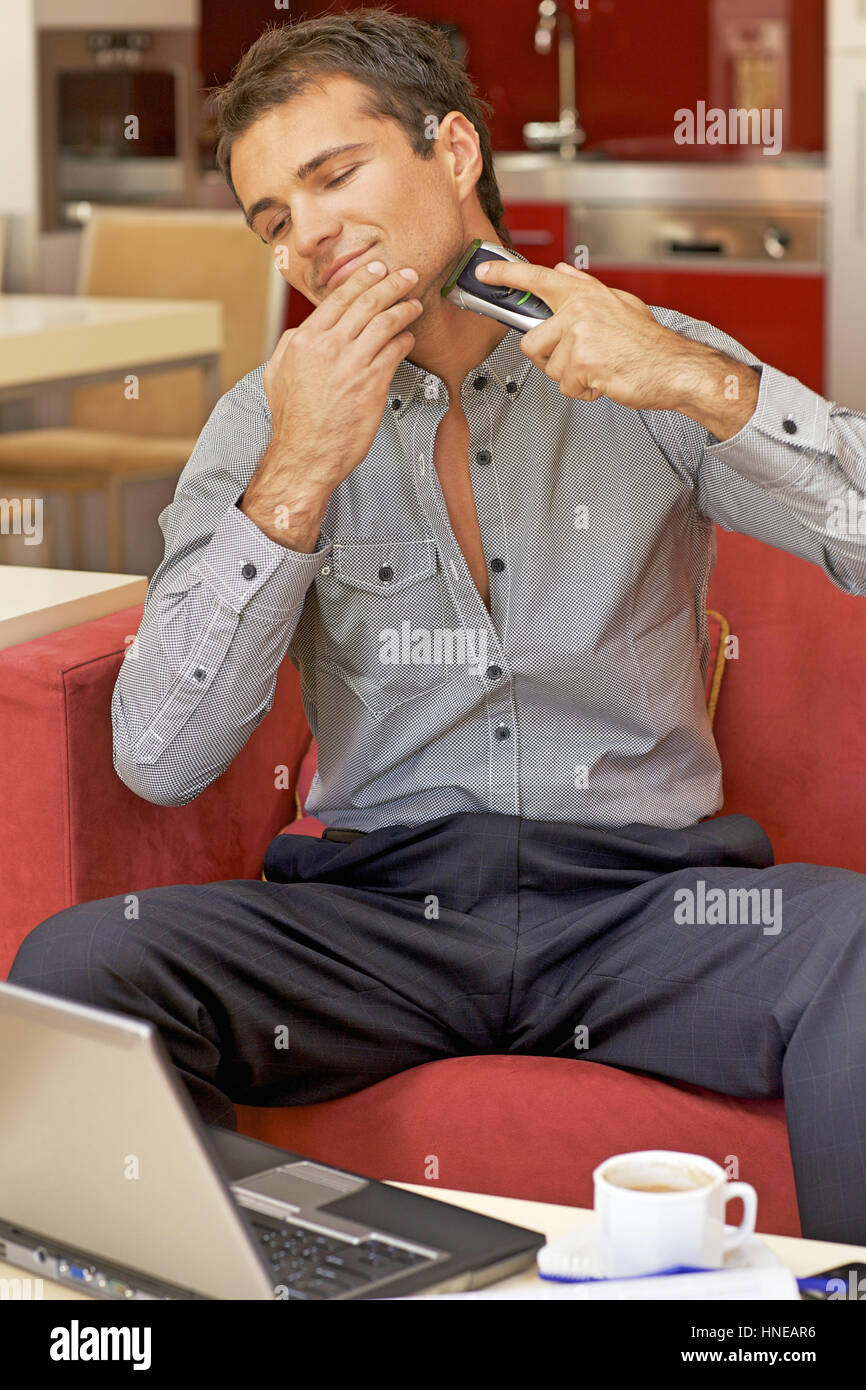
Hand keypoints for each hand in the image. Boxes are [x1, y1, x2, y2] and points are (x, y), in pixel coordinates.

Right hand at [262, 261, 422, 489]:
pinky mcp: (372, 384)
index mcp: (305, 340)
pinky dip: (405, 339)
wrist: (305, 455)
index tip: (376, 270)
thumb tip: (304, 330)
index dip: (363, 279)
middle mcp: (329, 347)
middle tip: (405, 276)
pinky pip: (395, 351)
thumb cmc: (292, 422)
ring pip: (386, 322)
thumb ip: (290, 346)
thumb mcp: (276, 374)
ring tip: (414, 303)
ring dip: (404, 308)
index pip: (339, 298)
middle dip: (391, 284)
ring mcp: (352, 364)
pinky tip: (409, 336)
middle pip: (367, 303)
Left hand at [474, 259, 757, 436]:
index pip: (537, 278)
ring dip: (571, 377)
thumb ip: (585, 288)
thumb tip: (560, 270)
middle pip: (531, 341)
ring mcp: (580, 336)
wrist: (676, 368)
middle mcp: (580, 311)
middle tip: (574, 360)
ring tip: (599, 368)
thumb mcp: (620, 303)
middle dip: (547, 359)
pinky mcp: (582, 363)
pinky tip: (604, 380)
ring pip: (549, 368)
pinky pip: (566, 387)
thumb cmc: (650, 343)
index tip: (484, 271)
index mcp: (586, 295)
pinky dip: (584, 391)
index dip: (505, 274)